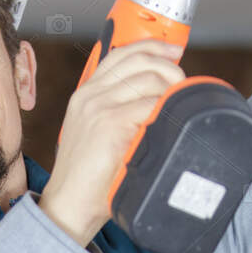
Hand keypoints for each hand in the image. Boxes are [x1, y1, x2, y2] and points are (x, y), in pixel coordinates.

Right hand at [39, 42, 185, 245]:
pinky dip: (167, 111)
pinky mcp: (110, 124)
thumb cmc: (88, 180)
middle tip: (183, 85)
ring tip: (178, 110)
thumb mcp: (96, 136)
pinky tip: (170, 124)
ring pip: (150, 79)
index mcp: (85, 95)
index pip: (121, 54)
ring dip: (172, 90)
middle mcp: (90, 95)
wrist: (68, 206)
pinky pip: (151, 104)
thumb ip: (117, 113)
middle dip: (170, 67)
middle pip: (139, 60)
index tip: (174, 50)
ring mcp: (98, 107)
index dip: (152, 46)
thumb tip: (155, 101)